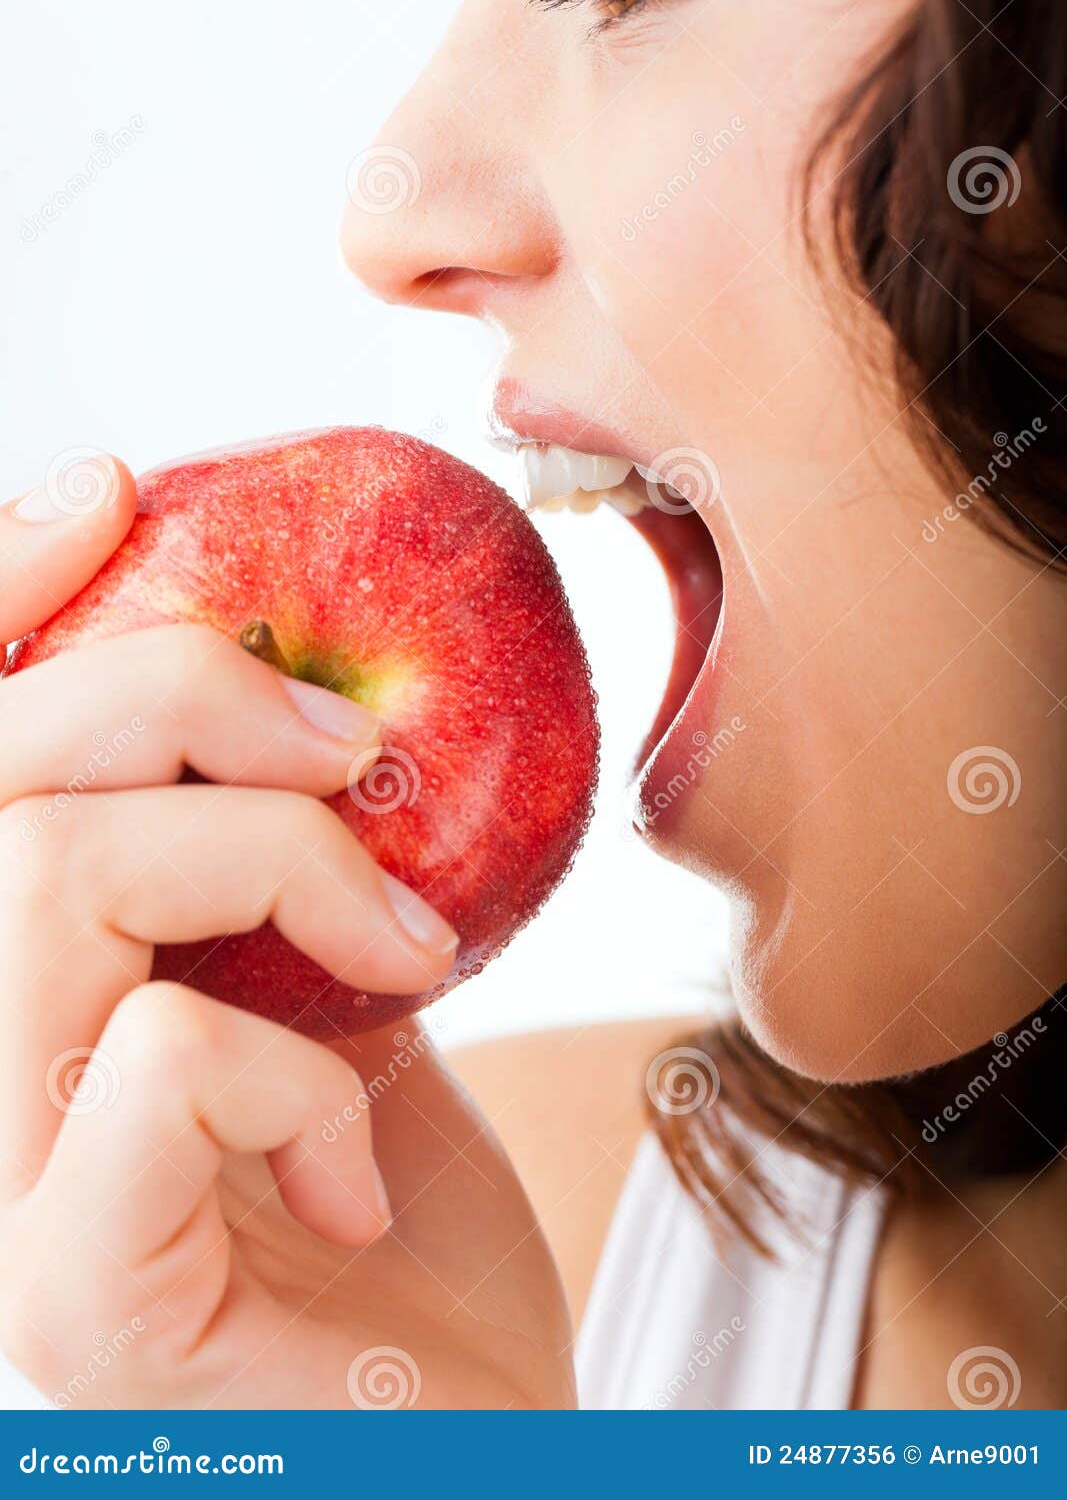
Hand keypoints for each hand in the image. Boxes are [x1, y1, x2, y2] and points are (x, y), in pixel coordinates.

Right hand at [0, 456, 573, 1409]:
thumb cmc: (389, 1251)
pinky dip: (302, 1068)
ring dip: (270, 864)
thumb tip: (300, 712)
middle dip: (181, 695)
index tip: (112, 490)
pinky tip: (357, 1165)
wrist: (458, 1450)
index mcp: (2, 1004)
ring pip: (39, 882)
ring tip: (399, 946)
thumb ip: (269, 879)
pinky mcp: (66, 1304)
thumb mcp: (328, 1010)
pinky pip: (156, 1062)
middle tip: (346, 751)